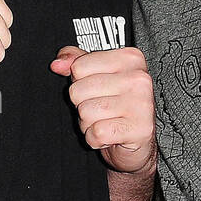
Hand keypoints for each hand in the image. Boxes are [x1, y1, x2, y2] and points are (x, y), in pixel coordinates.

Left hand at [51, 44, 156, 173]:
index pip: (79, 66)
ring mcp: (141, 103)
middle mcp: (139, 79)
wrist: (137, 142)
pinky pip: (97, 132)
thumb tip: (58, 64)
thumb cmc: (118, 108)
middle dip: (83, 105)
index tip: (97, 90)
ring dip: (89, 123)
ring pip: (86, 112)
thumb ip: (76, 62)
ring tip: (106, 122)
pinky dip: (95, 139)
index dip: (80, 82)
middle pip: (79, 90)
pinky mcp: (140, 128)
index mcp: (130, 59)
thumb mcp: (96, 76)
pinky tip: (110, 135)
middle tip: (101, 110)